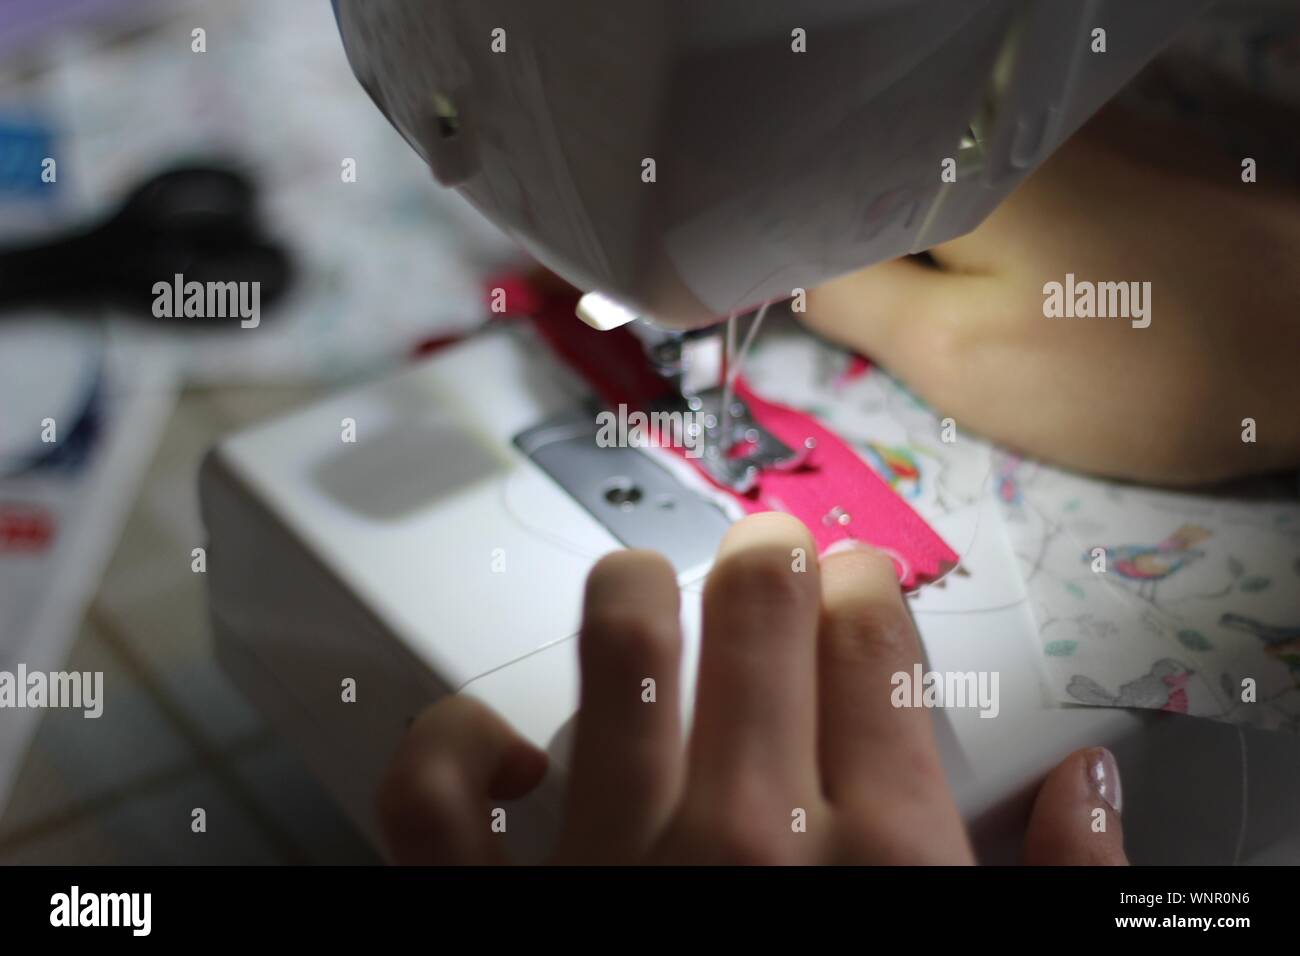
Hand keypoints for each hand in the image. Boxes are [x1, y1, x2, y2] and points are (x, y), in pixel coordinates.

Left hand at [377, 513, 1127, 864]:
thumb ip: (1058, 892)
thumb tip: (1091, 791)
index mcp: (877, 865)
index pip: (874, 653)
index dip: (867, 595)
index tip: (857, 587)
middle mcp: (738, 843)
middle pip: (755, 620)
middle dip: (768, 564)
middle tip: (768, 555)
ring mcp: (603, 867)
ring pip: (615, 653)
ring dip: (635, 596)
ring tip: (648, 590)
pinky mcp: (492, 912)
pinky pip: (436, 795)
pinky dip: (454, 747)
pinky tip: (505, 747)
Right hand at [803, 104, 1299, 484]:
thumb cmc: (1136, 363)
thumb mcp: (956, 355)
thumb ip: (849, 298)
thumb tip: (790, 265)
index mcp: (941, 147)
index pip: (803, 172)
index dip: (766, 232)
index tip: (753, 291)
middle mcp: (988, 107)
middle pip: (857, 160)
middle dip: (827, 230)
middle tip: (829, 308)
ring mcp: (1043, 116)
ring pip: (916, 167)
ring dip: (890, 228)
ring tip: (901, 296)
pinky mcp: (1088, 139)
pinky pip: (980, 170)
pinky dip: (953, 220)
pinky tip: (974, 272)